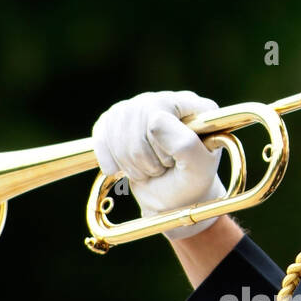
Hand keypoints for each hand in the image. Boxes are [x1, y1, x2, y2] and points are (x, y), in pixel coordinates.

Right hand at [92, 90, 228, 239]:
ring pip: (117, 123)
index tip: (173, 161)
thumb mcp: (198, 169)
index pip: (161, 108)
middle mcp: (168, 99)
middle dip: (143, 155)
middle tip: (160, 169)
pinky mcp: (119, 120)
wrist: (172, 201)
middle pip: (136, 114)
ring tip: (147, 171)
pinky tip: (120, 169)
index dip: (160, 141)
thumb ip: (185, 143)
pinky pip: (102, 131)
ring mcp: (142, 107)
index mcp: (195, 107)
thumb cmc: (190, 183)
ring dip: (128, 160)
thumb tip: (154, 120)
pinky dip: (109, 157)